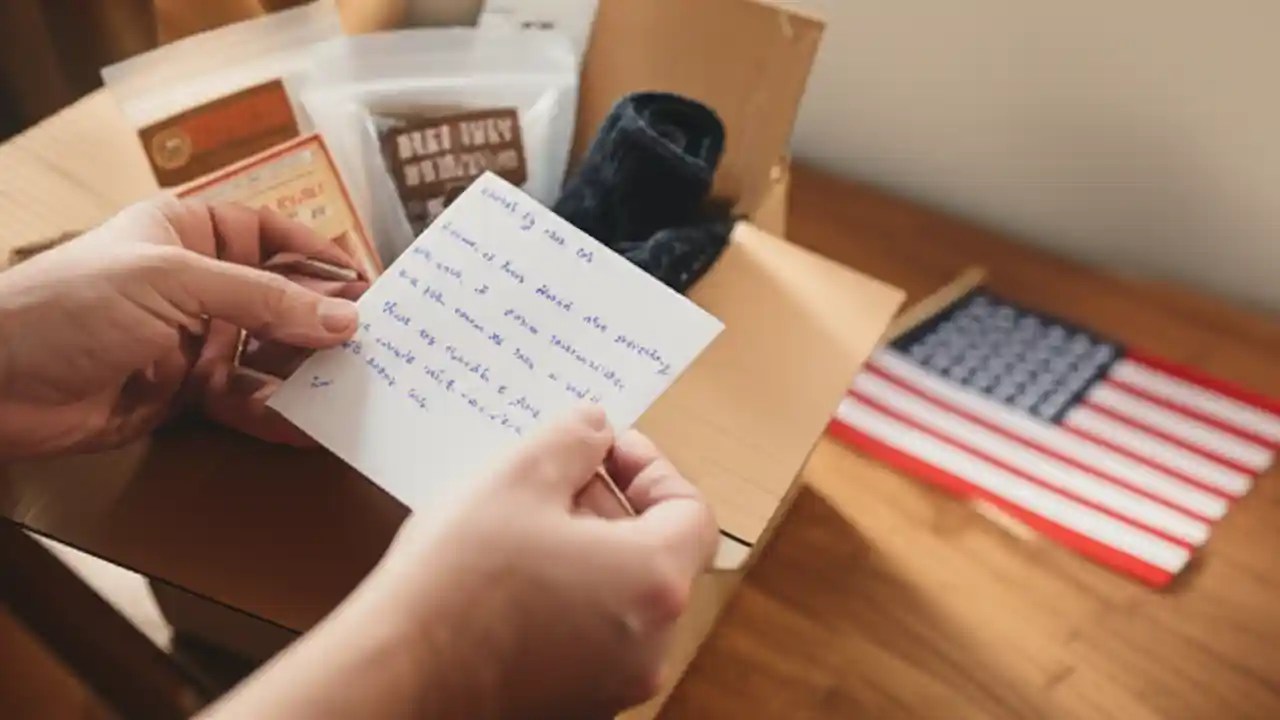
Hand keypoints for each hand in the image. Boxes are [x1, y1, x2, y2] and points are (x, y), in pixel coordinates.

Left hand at [0, 197, 366, 457]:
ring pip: (270, 353)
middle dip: (324, 320)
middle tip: (376, 343)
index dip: (320, 256)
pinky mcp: (185, 393)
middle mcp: (196, 283)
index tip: (370, 284)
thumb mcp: (175, 284)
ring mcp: (192, 339)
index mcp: (188, 232)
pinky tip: (308, 425)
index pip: (272, 235)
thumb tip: (344, 318)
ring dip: (308, 371)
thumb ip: (264, 301)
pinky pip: (246, 401)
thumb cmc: (67, 306)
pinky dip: (277, 414)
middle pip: (280, 298)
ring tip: (353, 387)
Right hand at [204, 406, 718, 719]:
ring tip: (524, 524)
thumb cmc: (457, 582)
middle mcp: (650, 644)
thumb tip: (596, 428)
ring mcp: (612, 683)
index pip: (693, 513)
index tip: (607, 450)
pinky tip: (509, 577)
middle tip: (556, 477)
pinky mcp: (573, 703)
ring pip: (621, 597)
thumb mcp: (519, 475)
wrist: (395, 677)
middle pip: (657, 555)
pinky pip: (590, 636)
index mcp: (655, 582)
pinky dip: (568, 598)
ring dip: (586, 550)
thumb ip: (575, 437)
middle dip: (611, 505)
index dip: (651, 469)